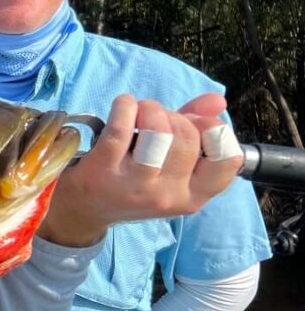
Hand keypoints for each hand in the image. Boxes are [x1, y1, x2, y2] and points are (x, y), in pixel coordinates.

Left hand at [39, 93, 242, 246]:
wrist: (83, 209)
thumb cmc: (131, 180)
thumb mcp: (169, 165)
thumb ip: (197, 132)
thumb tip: (217, 101)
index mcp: (192, 196)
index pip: (228, 160)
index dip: (217, 132)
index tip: (197, 125)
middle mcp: (167, 195)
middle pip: (188, 136)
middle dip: (174, 115)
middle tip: (156, 119)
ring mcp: (134, 185)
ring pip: (159, 130)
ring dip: (150, 109)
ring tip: (139, 113)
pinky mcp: (103, 171)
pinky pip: (122, 126)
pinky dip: (124, 106)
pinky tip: (122, 107)